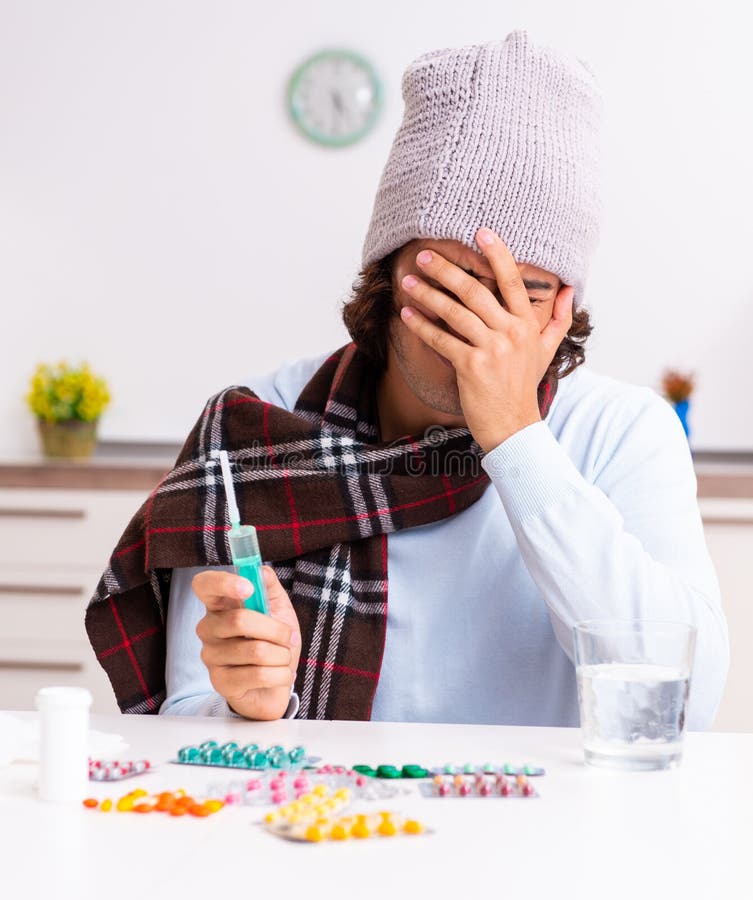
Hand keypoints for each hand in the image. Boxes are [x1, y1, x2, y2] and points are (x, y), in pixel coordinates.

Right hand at [194, 567, 300, 720]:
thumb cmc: (273, 643)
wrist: (275, 685)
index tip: (249, 588)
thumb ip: (269, 587)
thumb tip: (261, 570)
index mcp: (219, 606)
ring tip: (283, 659)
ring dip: (282, 655)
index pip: (204, 585)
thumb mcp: (278, 609)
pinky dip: (281, 674)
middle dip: (276, 630)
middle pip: (239, 620)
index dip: (223, 582)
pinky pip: (259, 674)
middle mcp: (208, 628)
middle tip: (289, 638)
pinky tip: (279, 675)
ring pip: (256, 650)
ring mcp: (211, 656)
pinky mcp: (220, 682)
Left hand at [398, 227, 573, 451]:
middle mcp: (511, 333)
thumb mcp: (547, 351)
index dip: (497, 254)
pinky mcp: (471, 367)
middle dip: (447, 270)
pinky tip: (407, 315)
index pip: (512, 282)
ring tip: (408, 282)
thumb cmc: (524, 386)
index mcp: (527, 325)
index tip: (479, 232)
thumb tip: (570, 289)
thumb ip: (558, 318)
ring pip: (454, 313)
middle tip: (424, 255)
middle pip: (475, 292)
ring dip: (428, 295)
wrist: (513, 425)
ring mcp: (491, 350)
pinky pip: (442, 340)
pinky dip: (422, 326)